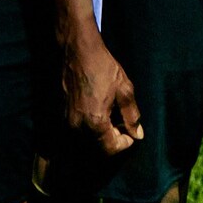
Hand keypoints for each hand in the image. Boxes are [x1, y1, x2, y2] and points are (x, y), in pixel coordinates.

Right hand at [61, 40, 143, 154]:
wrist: (79, 52)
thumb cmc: (103, 68)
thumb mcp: (124, 90)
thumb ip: (131, 116)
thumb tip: (138, 134)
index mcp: (94, 122)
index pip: (110, 149)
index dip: (125, 143)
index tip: (131, 132)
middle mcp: (78, 126)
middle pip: (98, 147)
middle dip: (113, 140)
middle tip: (123, 123)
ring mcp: (68, 122)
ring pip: (88, 141)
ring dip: (102, 135)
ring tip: (112, 117)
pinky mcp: (63, 115)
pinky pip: (80, 131)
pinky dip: (91, 128)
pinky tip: (100, 112)